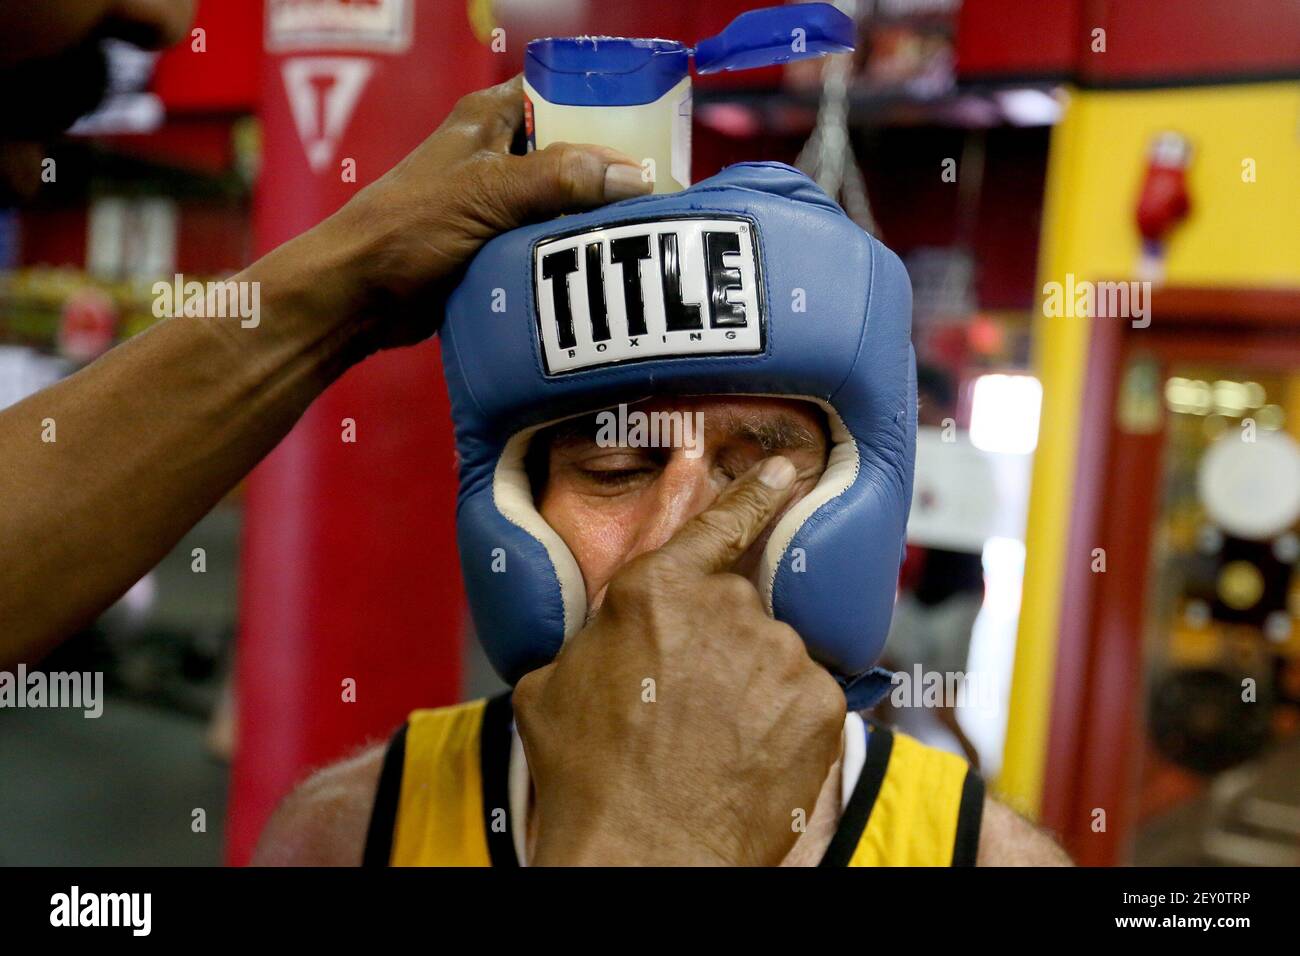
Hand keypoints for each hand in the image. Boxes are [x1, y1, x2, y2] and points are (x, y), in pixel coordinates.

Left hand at [244, 74, 650, 364]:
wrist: (357, 296)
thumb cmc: (408, 229)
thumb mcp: (487, 194)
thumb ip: (558, 180)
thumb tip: (633, 176)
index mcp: (490, 117)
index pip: (562, 92)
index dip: (607, 106)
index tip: (655, 129)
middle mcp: (498, 153)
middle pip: (574, 151)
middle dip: (613, 171)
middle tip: (662, 191)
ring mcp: (499, 203)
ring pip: (565, 201)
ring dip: (595, 218)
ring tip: (645, 231)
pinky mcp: (498, 246)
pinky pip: (551, 242)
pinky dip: (575, 252)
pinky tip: (608, 267)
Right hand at [514, 456, 846, 865]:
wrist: (644, 852)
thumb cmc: (587, 777)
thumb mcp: (551, 687)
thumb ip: (593, 638)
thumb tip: (605, 637)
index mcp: (655, 589)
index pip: (719, 522)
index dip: (755, 493)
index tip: (783, 472)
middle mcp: (726, 606)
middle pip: (738, 610)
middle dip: (720, 649)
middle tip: (688, 707)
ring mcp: (778, 651)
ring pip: (772, 657)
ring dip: (751, 688)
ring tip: (712, 743)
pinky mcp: (817, 699)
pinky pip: (803, 697)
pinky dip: (782, 723)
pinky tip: (748, 757)